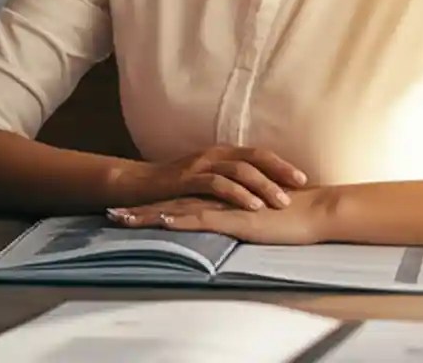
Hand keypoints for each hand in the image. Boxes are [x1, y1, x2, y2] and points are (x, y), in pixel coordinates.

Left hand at [106, 189, 332, 244]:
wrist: (313, 210)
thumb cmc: (287, 215)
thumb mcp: (251, 217)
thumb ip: (234, 216)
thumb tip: (220, 223)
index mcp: (218, 198)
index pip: (178, 202)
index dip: (151, 206)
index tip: (125, 210)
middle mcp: (216, 198)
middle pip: (170, 203)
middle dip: (139, 209)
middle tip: (109, 213)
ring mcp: (224, 206)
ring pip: (178, 210)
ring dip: (148, 215)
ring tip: (120, 218)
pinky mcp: (235, 217)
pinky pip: (203, 218)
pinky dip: (180, 220)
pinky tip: (161, 221)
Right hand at [124, 146, 308, 211]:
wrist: (135, 184)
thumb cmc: (172, 186)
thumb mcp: (205, 180)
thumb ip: (228, 182)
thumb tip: (256, 194)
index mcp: (220, 154)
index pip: (257, 155)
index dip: (280, 164)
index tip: (303, 179)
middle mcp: (213, 155)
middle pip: (254, 158)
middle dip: (279, 171)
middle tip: (302, 185)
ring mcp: (199, 165)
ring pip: (239, 171)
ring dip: (262, 186)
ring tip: (281, 201)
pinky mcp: (187, 180)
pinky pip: (217, 185)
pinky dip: (237, 194)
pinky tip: (252, 206)